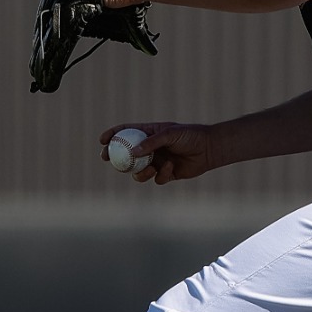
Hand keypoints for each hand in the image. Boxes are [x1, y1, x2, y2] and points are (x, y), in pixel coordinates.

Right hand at [99, 121, 215, 184]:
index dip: (112, 135)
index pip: (126, 132)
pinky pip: (156, 179)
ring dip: (140, 173)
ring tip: (150, 168)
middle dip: (115, 158)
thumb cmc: (190, 136)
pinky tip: (171, 167)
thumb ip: (151, 142)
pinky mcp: (166, 174)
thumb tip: (132, 152)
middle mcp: (150, 148)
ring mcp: (157, 161)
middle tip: (107, 159)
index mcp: (149, 133)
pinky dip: (161, 175)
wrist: (209, 149)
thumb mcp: (170, 134)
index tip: (102, 141)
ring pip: (138, 171)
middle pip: (126, 154)